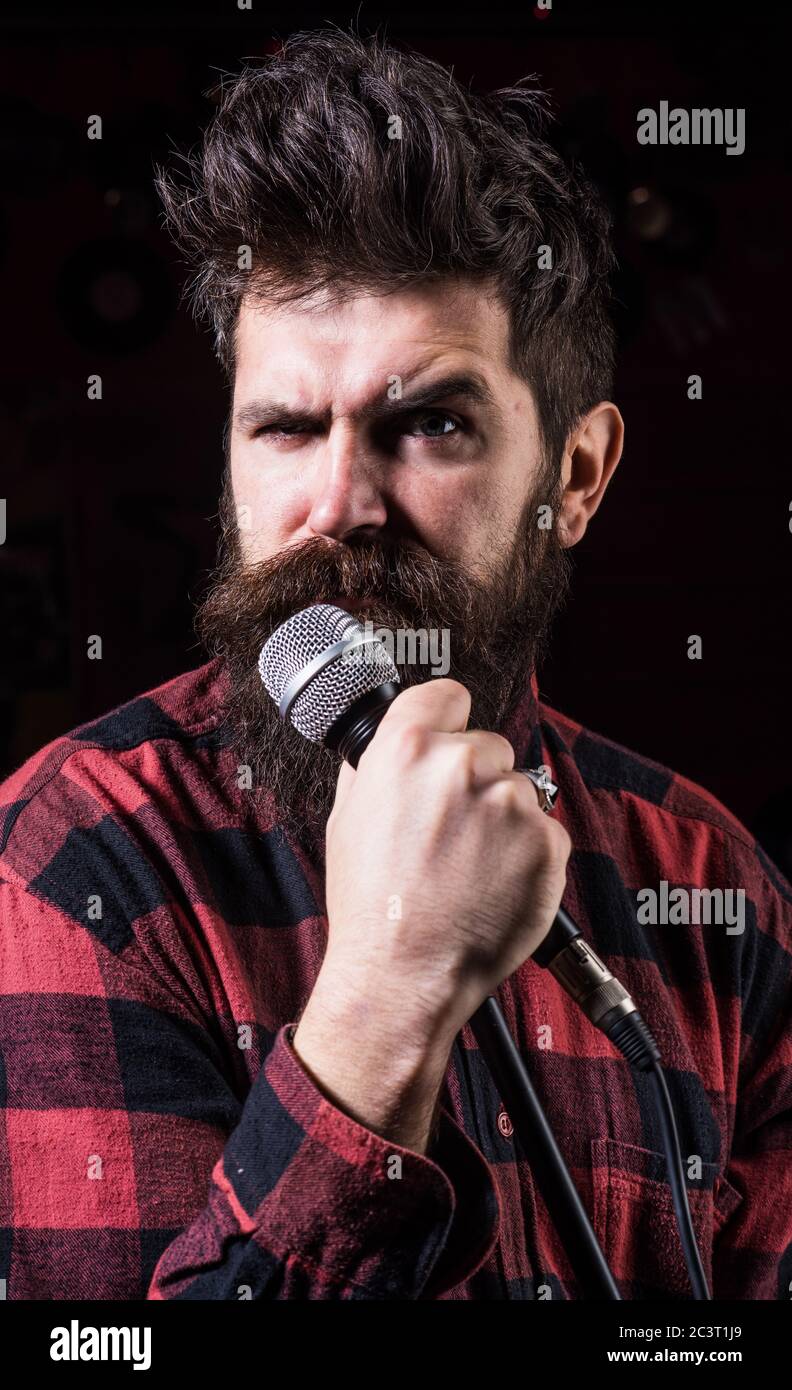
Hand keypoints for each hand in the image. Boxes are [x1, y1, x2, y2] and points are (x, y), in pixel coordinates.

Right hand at [322, 677, 570, 1042]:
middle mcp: (461, 765)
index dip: (447, 720)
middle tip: (450, 833)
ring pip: (517, 790)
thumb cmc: (370, 906)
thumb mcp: (346, 819)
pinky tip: (492, 885)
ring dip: (502, 820)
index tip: (449, 740)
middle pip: (487, 746)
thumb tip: (387, 742)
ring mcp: (510, 802)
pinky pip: (543, 831)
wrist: (404, 975)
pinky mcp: (547, 841)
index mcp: (407, 748)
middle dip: (475, 781)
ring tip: (468, 867)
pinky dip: (526, 855)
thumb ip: (374, 767)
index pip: (448, 695)